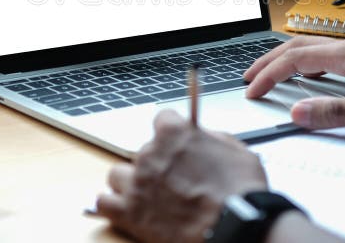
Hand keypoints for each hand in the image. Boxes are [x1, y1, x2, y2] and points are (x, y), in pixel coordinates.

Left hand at [96, 110, 267, 242]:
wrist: (235, 227)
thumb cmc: (240, 192)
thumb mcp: (235, 149)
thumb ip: (211, 138)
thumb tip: (201, 137)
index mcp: (174, 133)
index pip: (161, 118)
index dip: (171, 131)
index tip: (175, 141)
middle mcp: (151, 154)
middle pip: (143, 150)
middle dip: (156, 163)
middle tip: (174, 180)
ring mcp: (137, 183)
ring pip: (117, 174)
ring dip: (130, 182)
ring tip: (148, 195)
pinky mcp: (129, 213)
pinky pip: (104, 203)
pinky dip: (113, 206)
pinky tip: (126, 209)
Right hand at [243, 36, 344, 132]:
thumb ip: (333, 112)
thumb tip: (297, 112)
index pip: (294, 59)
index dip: (269, 75)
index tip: (253, 91)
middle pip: (296, 46)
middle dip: (268, 61)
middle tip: (248, 78)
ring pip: (309, 47)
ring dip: (284, 59)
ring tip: (267, 73)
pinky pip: (323, 53)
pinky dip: (302, 61)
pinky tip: (304, 74)